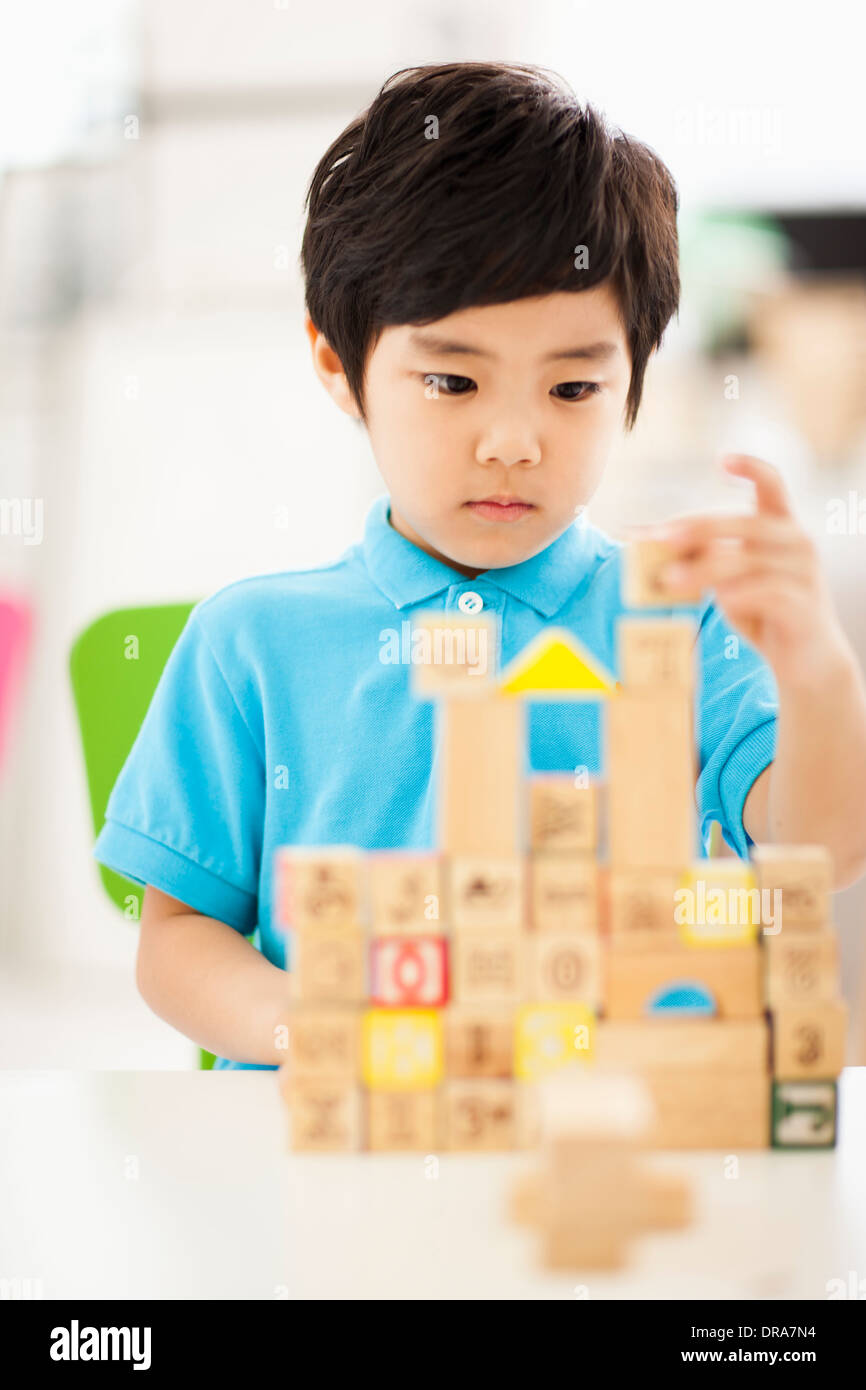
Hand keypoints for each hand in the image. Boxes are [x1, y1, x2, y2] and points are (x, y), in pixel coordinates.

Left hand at [649, 454, 852, 688]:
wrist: (808, 661)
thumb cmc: (763, 613)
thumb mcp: (730, 581)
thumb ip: (702, 557)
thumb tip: (645, 541)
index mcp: (781, 527)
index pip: (773, 484)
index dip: (751, 467)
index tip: (722, 460)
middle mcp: (797, 542)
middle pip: (745, 523)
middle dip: (698, 529)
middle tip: (659, 539)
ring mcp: (804, 572)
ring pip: (747, 561)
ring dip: (703, 569)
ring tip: (668, 581)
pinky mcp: (803, 605)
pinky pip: (766, 592)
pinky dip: (738, 594)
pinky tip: (718, 600)